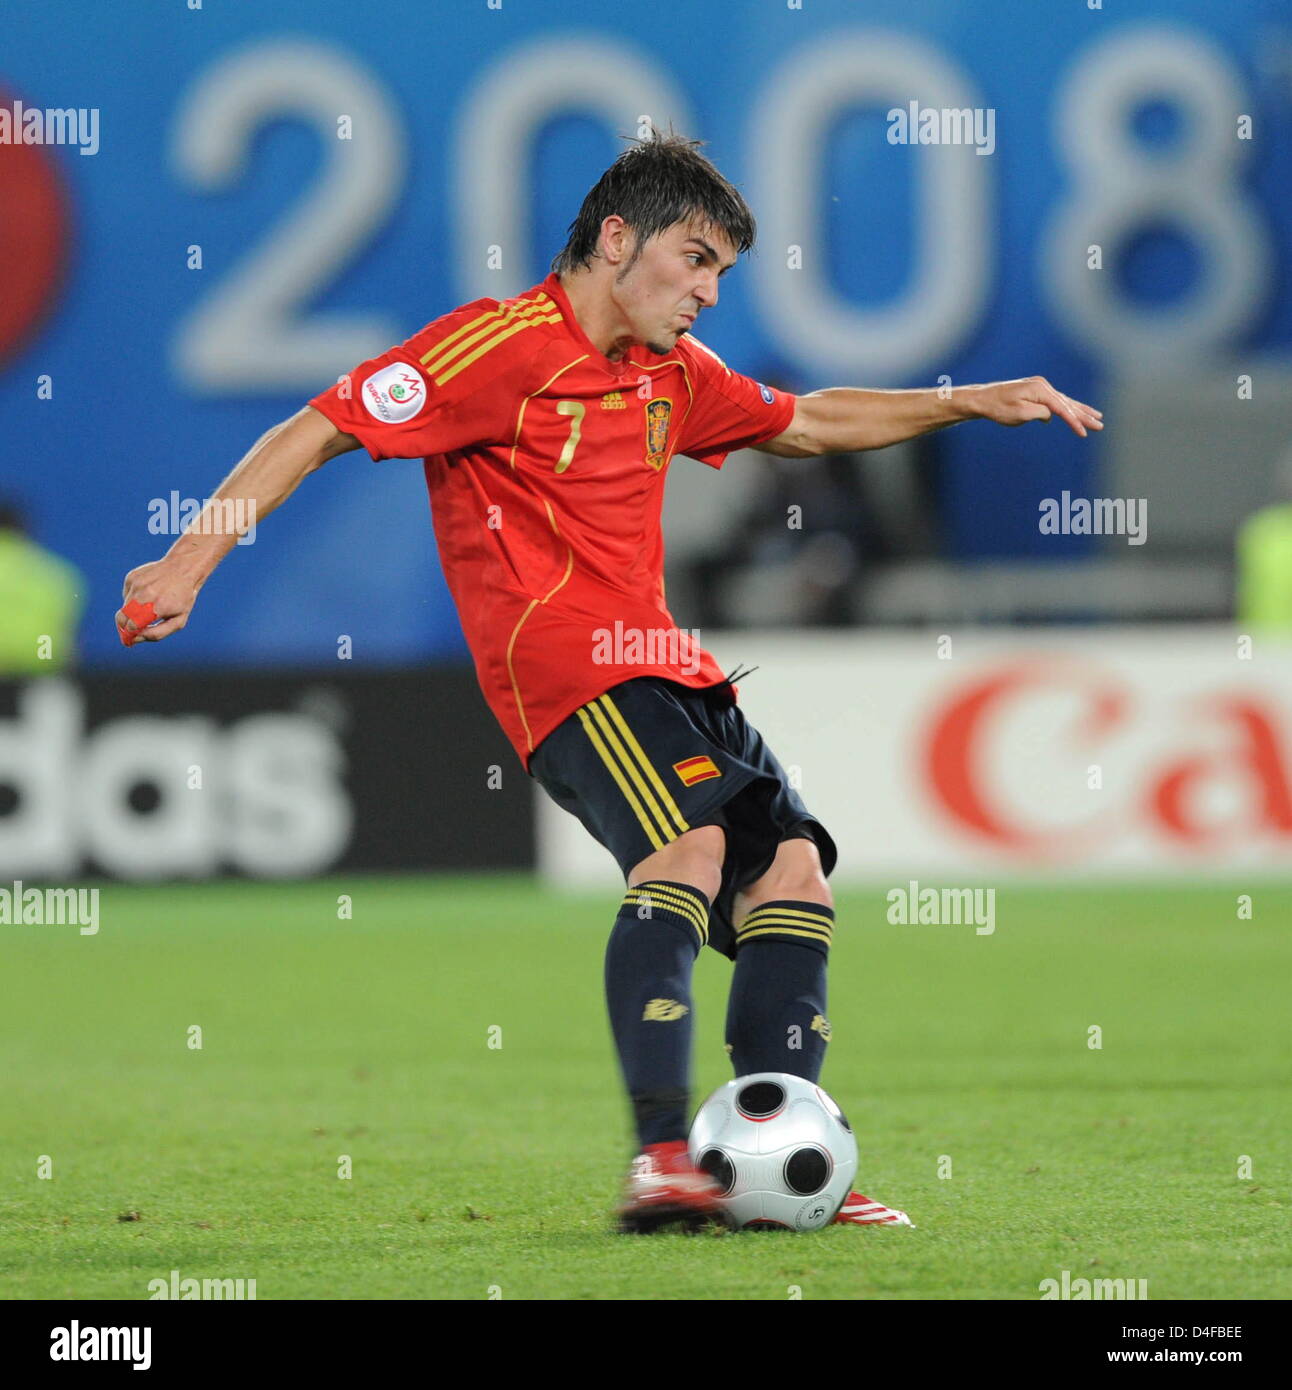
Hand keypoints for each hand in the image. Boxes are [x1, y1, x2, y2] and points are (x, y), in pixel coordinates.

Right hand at [116, 559, 199, 644]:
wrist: (182, 569)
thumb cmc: (182, 599)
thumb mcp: (178, 620)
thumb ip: (157, 634)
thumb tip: (136, 639)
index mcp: (158, 607)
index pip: (132, 626)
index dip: (130, 634)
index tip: (131, 639)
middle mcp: (145, 594)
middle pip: (122, 617)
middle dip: (124, 626)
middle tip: (132, 629)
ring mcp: (136, 584)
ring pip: (124, 606)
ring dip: (131, 611)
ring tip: (148, 606)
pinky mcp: (131, 577)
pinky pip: (126, 594)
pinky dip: (133, 598)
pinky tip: (147, 593)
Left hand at [975, 376, 1102, 436]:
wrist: (983, 399)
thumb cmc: (998, 408)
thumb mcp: (1020, 414)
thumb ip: (1039, 414)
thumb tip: (1050, 415)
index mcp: (1040, 389)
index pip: (1062, 408)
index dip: (1074, 421)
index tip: (1083, 433)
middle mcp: (1043, 385)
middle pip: (1068, 402)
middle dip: (1084, 415)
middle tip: (1100, 425)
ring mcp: (1040, 387)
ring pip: (1064, 401)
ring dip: (1080, 410)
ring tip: (1096, 417)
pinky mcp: (1036, 391)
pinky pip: (1056, 401)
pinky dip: (1067, 407)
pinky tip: (1075, 413)